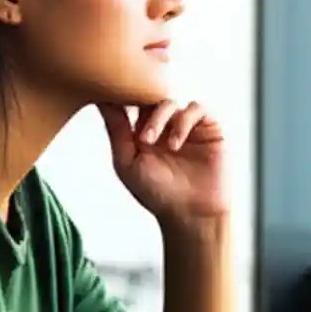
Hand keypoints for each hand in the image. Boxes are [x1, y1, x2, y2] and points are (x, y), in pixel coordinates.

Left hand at [98, 100, 228, 225]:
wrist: (192, 215)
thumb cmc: (158, 194)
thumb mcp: (127, 162)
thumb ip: (117, 129)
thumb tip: (100, 100)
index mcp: (143, 130)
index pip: (130, 102)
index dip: (121, 98)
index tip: (110, 101)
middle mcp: (165, 124)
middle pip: (149, 96)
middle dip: (139, 107)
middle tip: (133, 129)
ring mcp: (188, 124)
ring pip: (171, 101)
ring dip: (159, 117)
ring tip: (151, 142)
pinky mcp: (210, 127)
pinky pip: (197, 109)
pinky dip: (184, 121)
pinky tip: (175, 143)